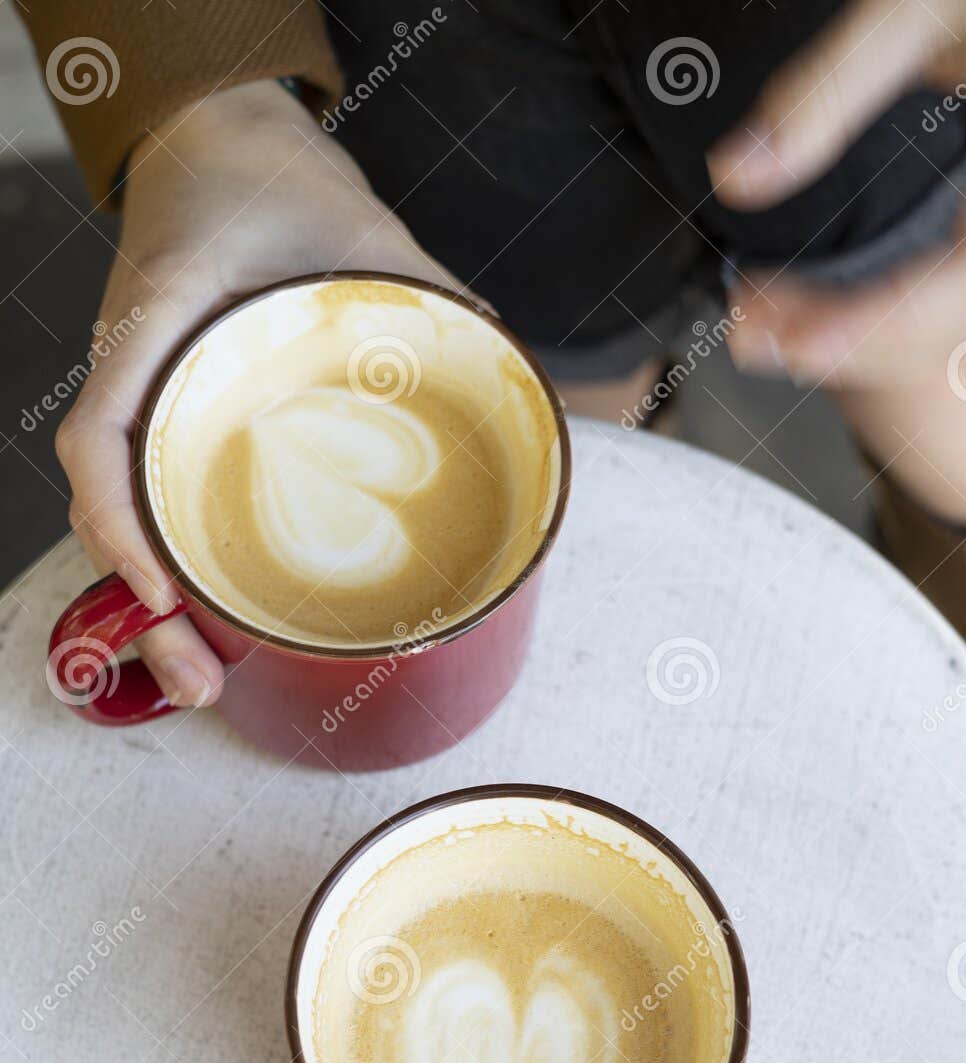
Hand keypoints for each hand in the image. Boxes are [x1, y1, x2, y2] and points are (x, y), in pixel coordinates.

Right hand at [56, 80, 470, 706]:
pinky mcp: (160, 415)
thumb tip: (528, 385)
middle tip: (201, 684)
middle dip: (147, 611)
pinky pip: (147, 496)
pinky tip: (206, 618)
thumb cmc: (277, 180)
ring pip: (122, 516)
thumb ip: (442, 300)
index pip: (103, 433)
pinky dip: (167, 563)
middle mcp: (133, 371)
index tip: (168, 592)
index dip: (123, 523)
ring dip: (153, 606)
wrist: (217, 139)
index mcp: (163, 320)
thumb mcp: (366, 232)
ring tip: (203, 679)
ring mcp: (140, 398)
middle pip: (107, 507)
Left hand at [705, 0, 965, 384]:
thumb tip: (731, 176)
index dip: (889, 319)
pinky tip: (812, 306)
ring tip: (762, 318)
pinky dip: (885, 313)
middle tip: (748, 329)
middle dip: (856, 338)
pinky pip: (961, 288)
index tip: (796, 344)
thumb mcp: (910, 6)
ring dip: (862, 335)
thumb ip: (824, 90)